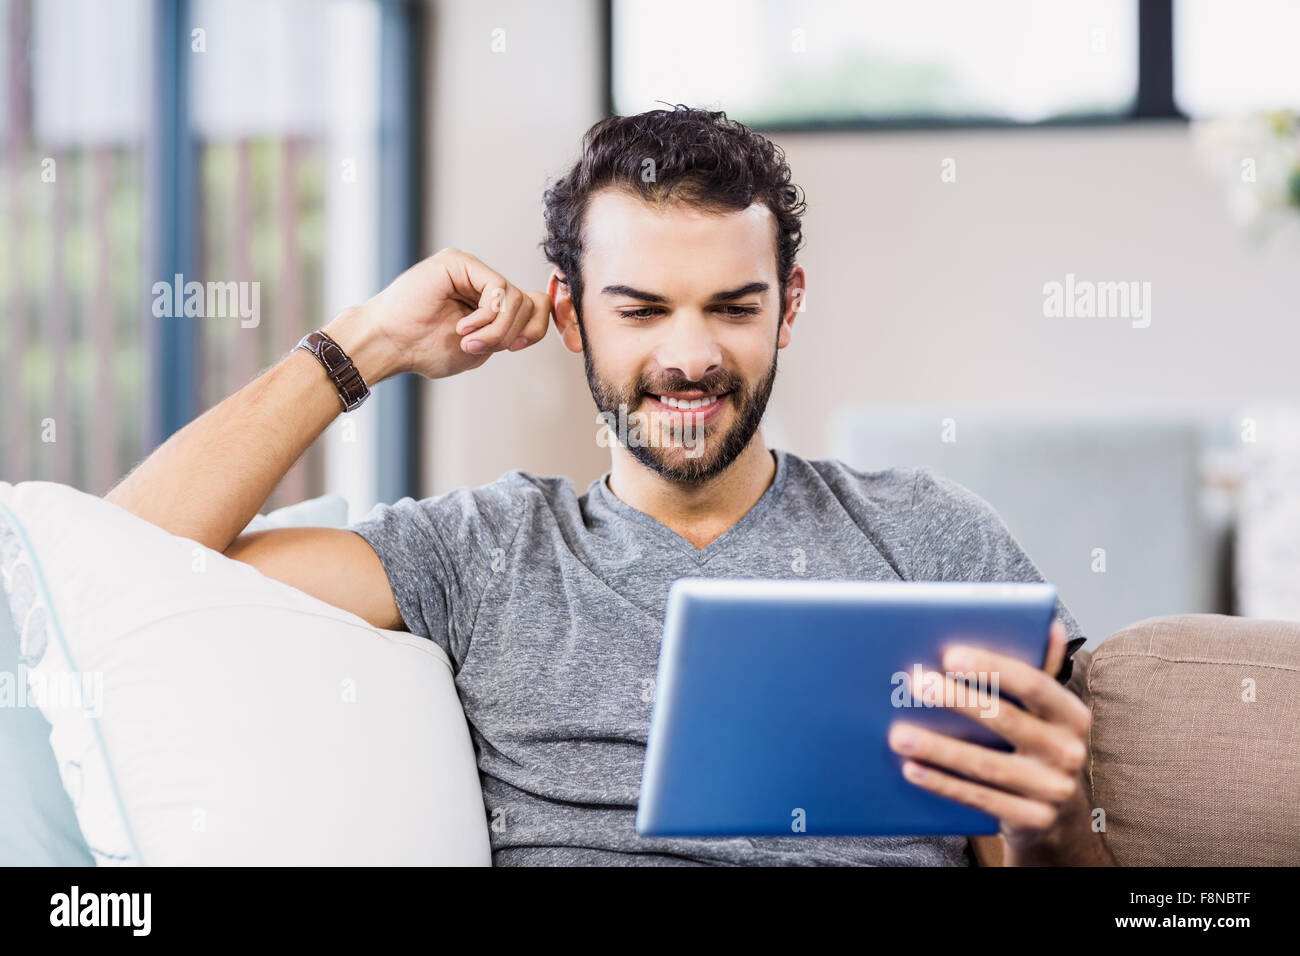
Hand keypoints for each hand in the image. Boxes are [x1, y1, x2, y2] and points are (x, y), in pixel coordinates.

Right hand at [326, 247, 554, 381]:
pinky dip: (486, 317)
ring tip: (466, 340)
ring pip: (515, 298)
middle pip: (530, 303)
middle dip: (510, 334)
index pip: (535, 306)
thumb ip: (509, 334)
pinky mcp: (460, 262)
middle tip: (477, 348)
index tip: (513, 348)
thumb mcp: (481, 349)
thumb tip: (538, 317)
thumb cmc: (425, 349)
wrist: (389, 343)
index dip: (534, 329)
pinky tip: (462, 327)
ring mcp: (471, 270)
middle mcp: (482, 282)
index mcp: (489, 303)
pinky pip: (497, 289)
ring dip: (495, 330)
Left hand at [887, 619, 1092, 855]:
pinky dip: (942, 783)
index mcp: (1071, 714)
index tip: (949, 654)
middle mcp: (1068, 751)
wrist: (1060, 817)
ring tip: (898, 732)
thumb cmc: (1039, 746)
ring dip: (938, 747)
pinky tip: (911, 768)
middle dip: (956, 700)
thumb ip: (1041, 668)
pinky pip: (979, 799)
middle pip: (1004, 720)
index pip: (1034, 684)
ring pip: (986, 764)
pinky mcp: (1032, 820)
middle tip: (914, 683)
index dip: (993, 667)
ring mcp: (1052, 790)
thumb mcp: (1046, 711)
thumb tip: (1047, 623)